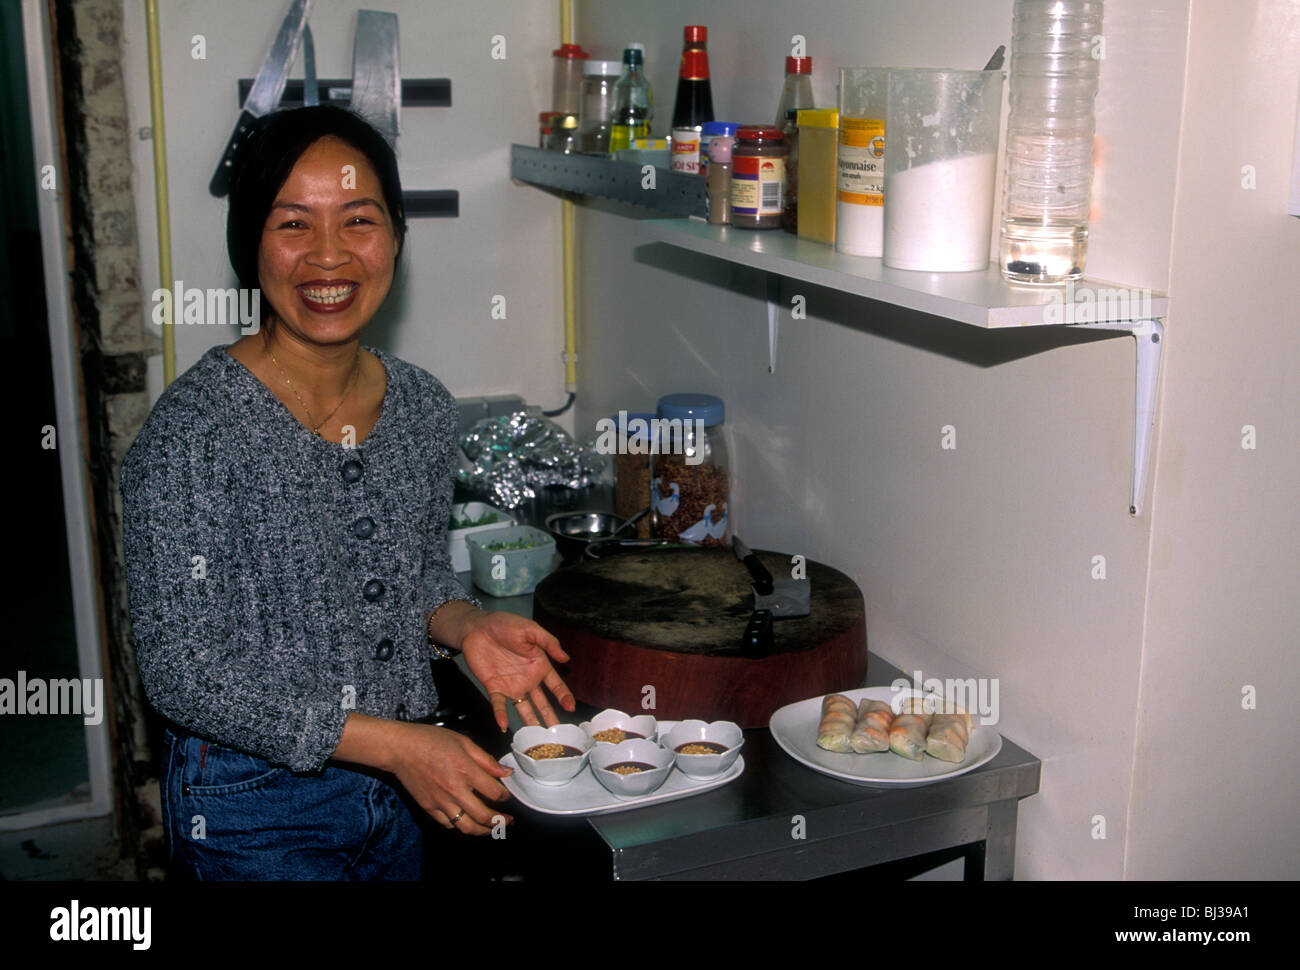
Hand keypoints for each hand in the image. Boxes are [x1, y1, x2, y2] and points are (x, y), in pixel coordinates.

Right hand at [389, 722, 512, 834]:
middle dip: (500, 821)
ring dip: (483, 831)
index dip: (505, 796)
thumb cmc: (430, 740)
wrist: (401, 749)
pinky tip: (467, 821)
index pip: (494, 792)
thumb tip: (505, 772)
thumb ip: (486, 760)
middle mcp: (454, 789)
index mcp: (465, 770)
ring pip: (466, 826)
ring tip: (491, 829)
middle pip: (484, 815)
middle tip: (507, 821)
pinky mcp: (429, 807)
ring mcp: (441, 801)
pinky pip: (449, 824)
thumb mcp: (463, 742)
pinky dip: (461, 826)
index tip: (507, 795)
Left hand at [458, 611, 575, 730]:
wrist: (477, 627)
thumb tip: (566, 658)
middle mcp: (528, 679)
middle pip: (542, 703)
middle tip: (557, 736)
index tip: (570, 708)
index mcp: (540, 665)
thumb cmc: (505, 625)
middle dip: (550, 718)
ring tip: (536, 740)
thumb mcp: (530, 629)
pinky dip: (501, 715)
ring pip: (524, 709)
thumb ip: (548, 642)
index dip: (564, 697)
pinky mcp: (494, 687)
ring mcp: (511, 686)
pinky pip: (499, 705)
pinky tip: (504, 725)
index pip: (555, 685)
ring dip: (530, 723)